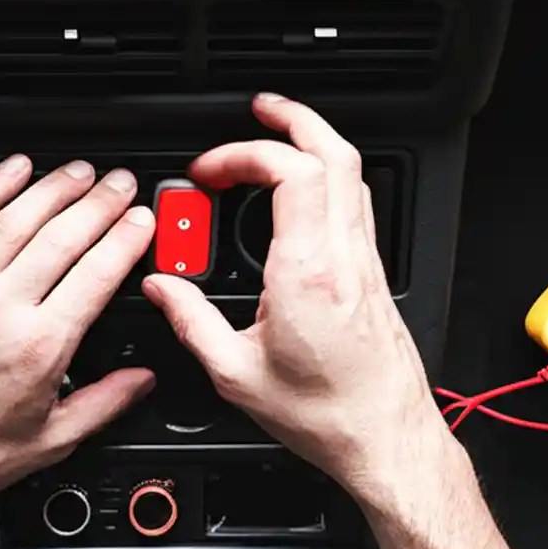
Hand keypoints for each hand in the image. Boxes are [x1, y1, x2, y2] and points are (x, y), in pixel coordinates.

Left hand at [0, 155, 155, 517]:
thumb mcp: (53, 440)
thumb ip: (105, 403)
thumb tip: (142, 380)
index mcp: (39, 349)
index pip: (96, 275)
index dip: (126, 239)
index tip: (143, 221)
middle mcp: (1, 312)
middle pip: (62, 237)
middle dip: (101, 203)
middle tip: (123, 184)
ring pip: (15, 221)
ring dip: (53, 188)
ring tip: (81, 172)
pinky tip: (12, 169)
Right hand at [142, 93, 456, 503]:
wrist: (385, 438)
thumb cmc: (326, 415)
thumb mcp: (235, 373)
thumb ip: (190, 321)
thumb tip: (162, 287)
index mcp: (308, 272)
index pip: (290, 171)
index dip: (244, 154)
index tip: (209, 172)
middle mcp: (344, 256)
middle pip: (333, 152)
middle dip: (292, 119)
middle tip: (257, 111)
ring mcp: (365, 262)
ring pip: (352, 173)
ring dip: (314, 142)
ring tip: (278, 137)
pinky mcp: (373, 274)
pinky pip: (355, 203)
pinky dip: (327, 177)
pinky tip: (302, 191)